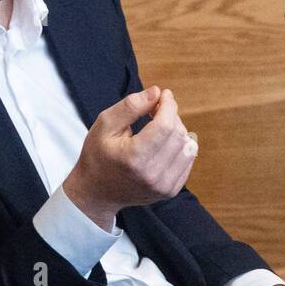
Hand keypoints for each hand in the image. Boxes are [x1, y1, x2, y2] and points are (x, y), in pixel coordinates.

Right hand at [63, 85, 195, 230]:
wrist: (96, 193)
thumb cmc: (97, 155)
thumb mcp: (104, 125)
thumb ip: (130, 106)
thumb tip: (157, 92)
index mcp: (134, 158)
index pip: (166, 125)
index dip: (168, 105)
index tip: (162, 95)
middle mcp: (152, 175)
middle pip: (178, 134)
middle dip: (171, 115)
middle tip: (156, 110)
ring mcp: (163, 186)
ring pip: (188, 146)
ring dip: (177, 130)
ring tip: (159, 127)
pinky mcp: (170, 190)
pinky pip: (188, 159)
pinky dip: (180, 146)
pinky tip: (164, 143)